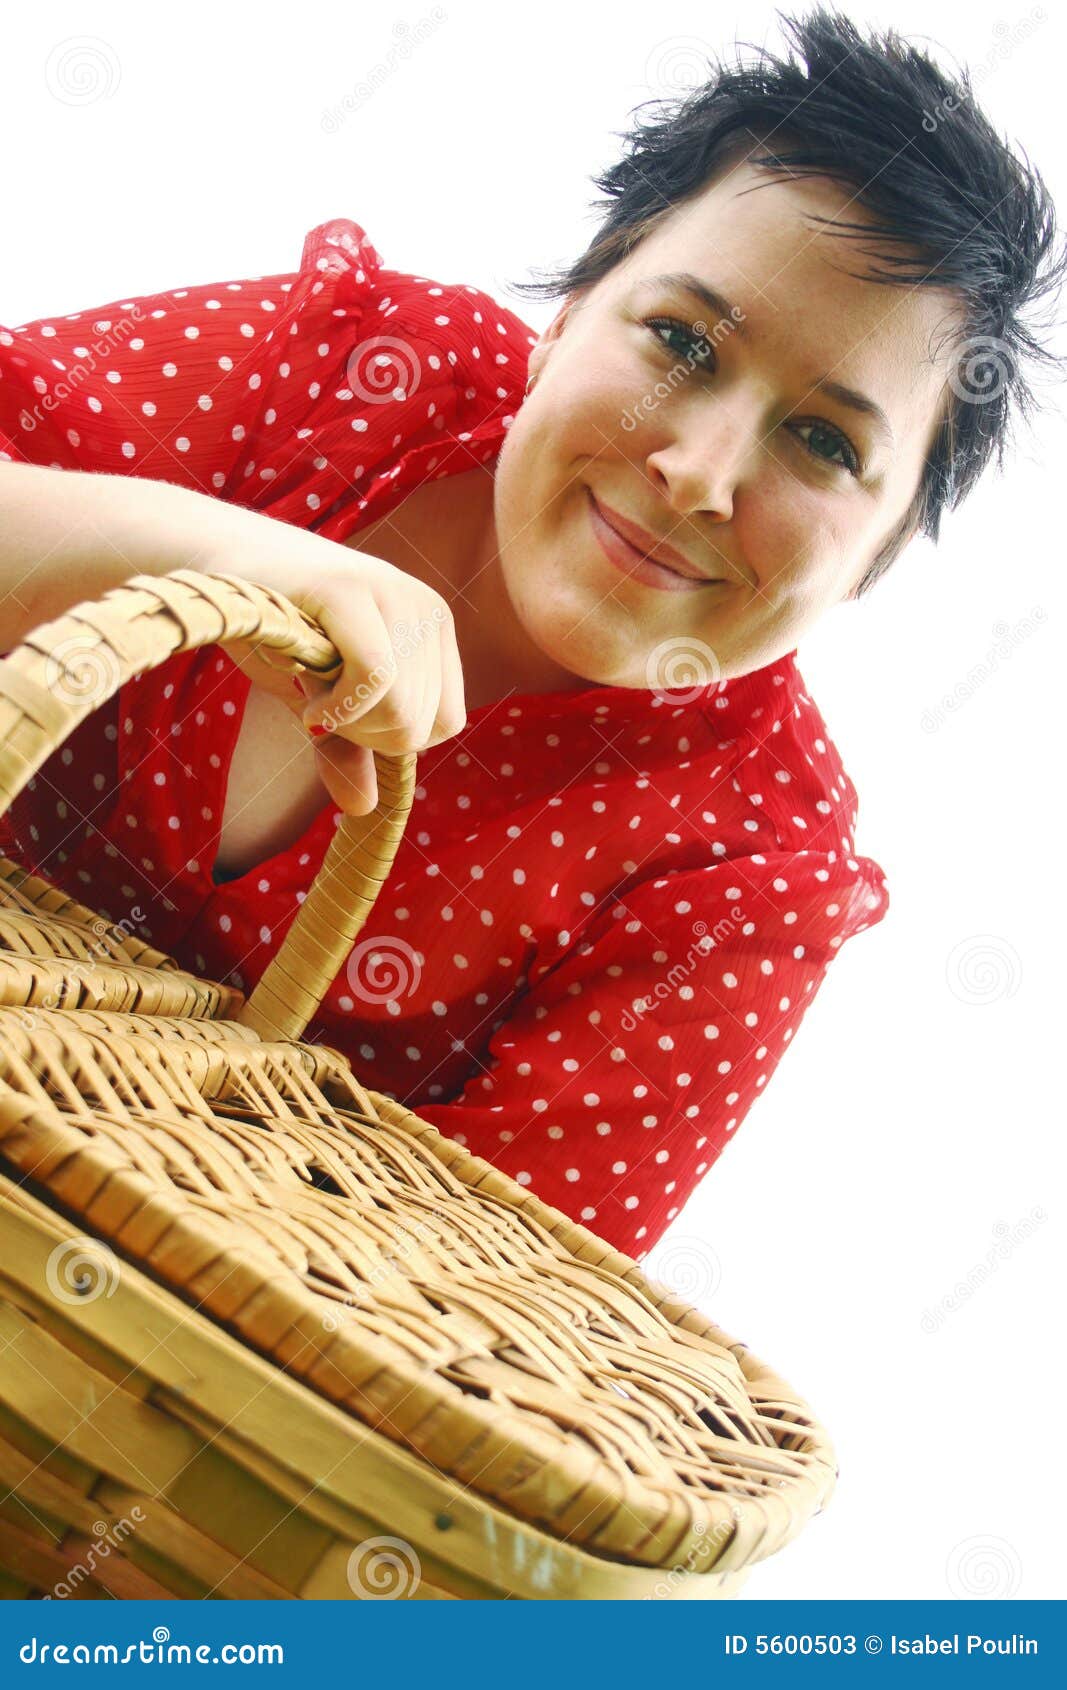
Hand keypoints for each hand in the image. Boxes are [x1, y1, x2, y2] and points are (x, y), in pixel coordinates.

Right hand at [202, 522, 466, 816]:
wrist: (216, 569)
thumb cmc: (276, 631)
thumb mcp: (321, 699)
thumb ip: (349, 748)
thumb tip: (364, 808)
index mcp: (434, 631)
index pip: (444, 723)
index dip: (391, 739)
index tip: (342, 714)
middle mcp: (427, 608)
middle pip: (419, 726)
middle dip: (361, 733)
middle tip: (318, 698)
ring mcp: (393, 594)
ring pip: (400, 710)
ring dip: (343, 720)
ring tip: (309, 682)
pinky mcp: (349, 589)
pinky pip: (373, 679)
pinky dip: (335, 709)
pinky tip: (307, 703)